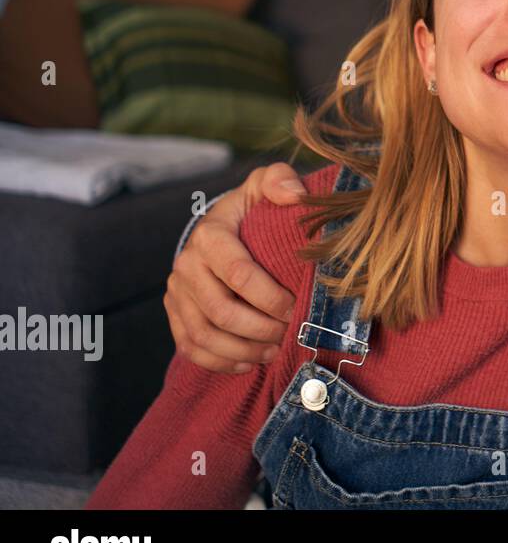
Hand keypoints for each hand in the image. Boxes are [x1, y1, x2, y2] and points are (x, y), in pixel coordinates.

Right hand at [165, 163, 305, 372]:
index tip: (296, 306)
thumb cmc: (251, 208)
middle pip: (221, 310)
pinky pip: (191, 346)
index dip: (270, 296)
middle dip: (260, 328)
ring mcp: (177, 292)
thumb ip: (279, 180)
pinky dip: (220, 361)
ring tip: (275, 351)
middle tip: (290, 333)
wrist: (220, 226)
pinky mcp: (175, 313)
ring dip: (242, 350)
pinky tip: (250, 362)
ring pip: (204, 334)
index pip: (239, 272)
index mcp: (210, 235)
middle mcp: (186, 265)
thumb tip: (294, 195)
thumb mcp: (264, 185)